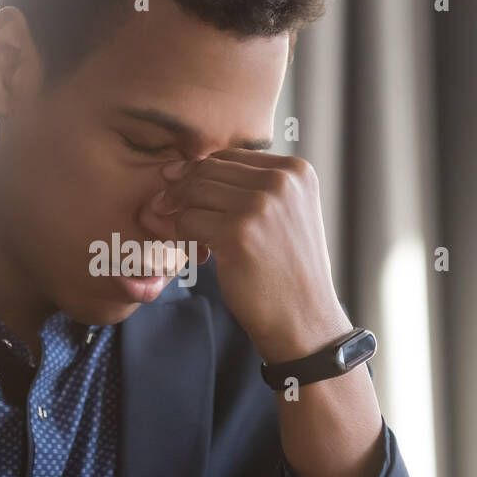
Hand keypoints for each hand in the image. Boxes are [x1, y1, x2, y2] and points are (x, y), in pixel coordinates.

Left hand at [136, 147, 352, 362]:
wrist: (305, 320)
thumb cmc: (288, 270)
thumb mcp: (286, 214)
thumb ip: (251, 187)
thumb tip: (182, 168)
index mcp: (296, 171)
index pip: (230, 156)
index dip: (202, 175)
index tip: (188, 198)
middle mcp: (281, 181)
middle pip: (208, 171)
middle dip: (183, 192)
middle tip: (171, 215)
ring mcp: (259, 206)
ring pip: (193, 193)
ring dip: (183, 215)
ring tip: (192, 238)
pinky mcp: (236, 233)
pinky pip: (187, 221)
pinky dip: (184, 237)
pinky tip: (201, 254)